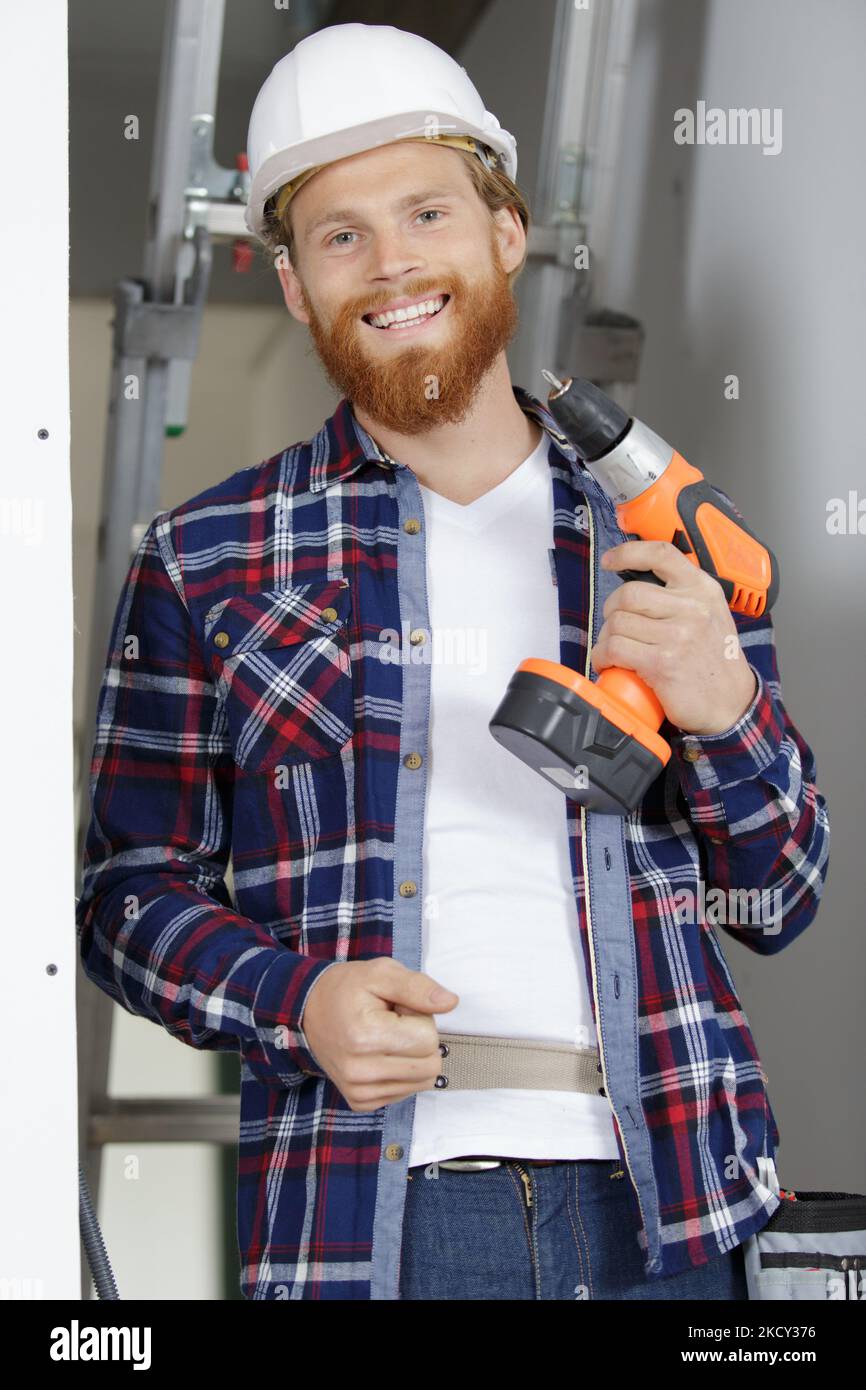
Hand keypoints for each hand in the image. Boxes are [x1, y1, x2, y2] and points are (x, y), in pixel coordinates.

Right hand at [301, 958, 458, 1111]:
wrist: (308, 1012)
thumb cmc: (347, 988)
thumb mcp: (381, 973)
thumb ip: (418, 987)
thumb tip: (451, 1002)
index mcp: (366, 1037)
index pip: (429, 1039)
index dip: (419, 1018)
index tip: (396, 1008)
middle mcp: (360, 1071)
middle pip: (430, 1065)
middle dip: (419, 1039)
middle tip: (393, 1023)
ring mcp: (358, 1091)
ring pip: (421, 1082)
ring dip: (411, 1057)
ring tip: (386, 1038)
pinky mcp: (359, 1102)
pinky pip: (405, 1093)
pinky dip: (401, 1073)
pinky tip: (380, 1055)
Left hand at [590, 540, 757, 735]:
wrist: (731, 704)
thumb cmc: (716, 661)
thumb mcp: (710, 614)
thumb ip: (682, 595)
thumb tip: (638, 583)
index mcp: (702, 590)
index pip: (661, 554)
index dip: (627, 553)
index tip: (609, 560)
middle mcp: (692, 608)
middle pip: (628, 593)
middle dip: (611, 610)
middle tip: (615, 626)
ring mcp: (678, 636)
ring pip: (618, 623)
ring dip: (606, 638)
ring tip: (614, 649)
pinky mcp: (662, 663)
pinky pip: (615, 649)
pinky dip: (603, 656)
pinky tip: (609, 663)